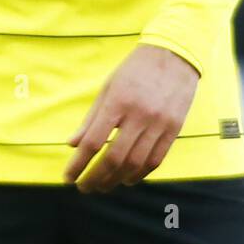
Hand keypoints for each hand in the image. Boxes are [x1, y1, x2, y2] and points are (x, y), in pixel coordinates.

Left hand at [64, 45, 199, 191]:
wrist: (174, 55)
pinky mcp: (174, 129)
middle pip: (113, 158)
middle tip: (84, 187)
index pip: (93, 142)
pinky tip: (127, 179)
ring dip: (115, 180)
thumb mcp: (108, 88)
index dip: (78, 163)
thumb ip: (91, 118)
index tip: (68, 177)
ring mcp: (159, 123)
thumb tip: (72, 144)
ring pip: (135, 164)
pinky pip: (155, 160)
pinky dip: (139, 174)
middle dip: (95, 178)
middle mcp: (139, 115)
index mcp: (117, 101)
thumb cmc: (135, 70)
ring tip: (103, 185)